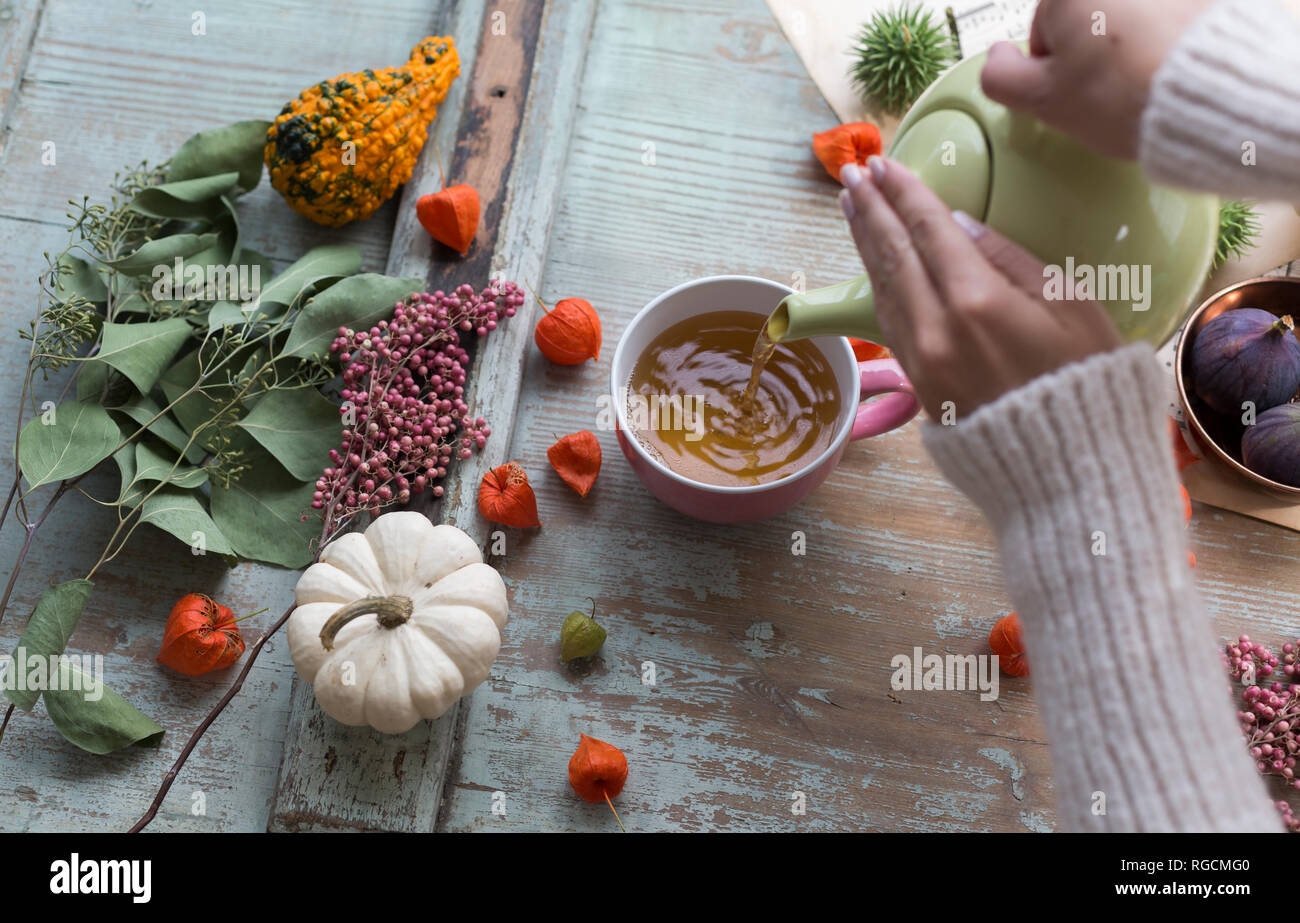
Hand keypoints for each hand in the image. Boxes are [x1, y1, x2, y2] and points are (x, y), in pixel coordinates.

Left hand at [839, 157, 1121, 420]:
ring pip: (883, 286)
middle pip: (893, 254)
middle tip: (854, 173)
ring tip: (852, 206)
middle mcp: (935, 328)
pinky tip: (873, 261)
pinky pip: (889, 319)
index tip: (883, 164)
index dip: (903, 193)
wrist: (1068, 469)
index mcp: (977, 300)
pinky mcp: (917, 382)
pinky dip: (877, 281)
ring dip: (865, 242)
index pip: (928, 230)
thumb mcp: (1070, 306)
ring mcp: (919, 359)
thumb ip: (1011, 260)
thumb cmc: (1085, 381)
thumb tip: (958, 227)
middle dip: (871, 209)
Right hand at [980, 0, 1215, 158]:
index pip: (1043, 28)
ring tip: (1144, 78)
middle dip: (1093, 51)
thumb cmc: (1129, 92)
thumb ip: (1001, 79)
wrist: (1212, 90)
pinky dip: (1163, 40)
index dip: (1053, 67)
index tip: (1072, 88)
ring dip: (1129, 45)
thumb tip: (997, 61)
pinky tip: (1169, 64)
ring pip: (1129, 18)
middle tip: (1109, 88)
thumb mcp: (1043, 99)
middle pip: (1087, 17)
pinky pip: (1165, 19)